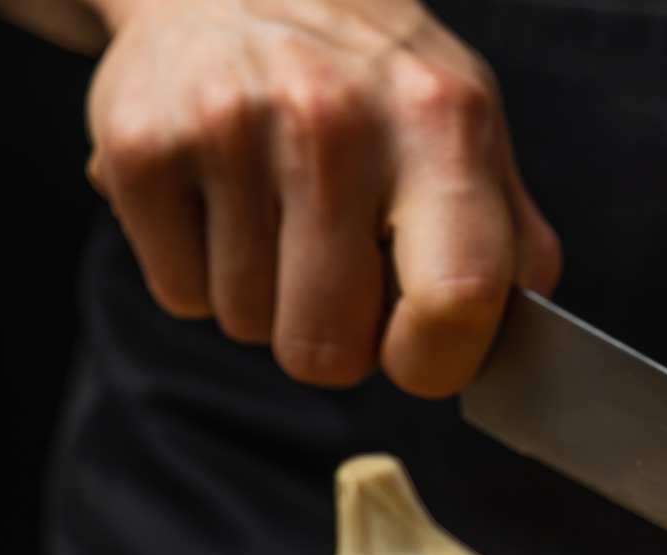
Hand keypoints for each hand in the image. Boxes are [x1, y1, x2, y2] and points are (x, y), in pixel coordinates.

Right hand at [84, 0, 559, 395]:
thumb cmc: (376, 81)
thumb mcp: (471, 131)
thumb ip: (512, 242)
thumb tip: (525, 349)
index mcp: (441, 123)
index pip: (457, 298)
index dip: (436, 361)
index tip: (418, 354)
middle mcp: (335, 119)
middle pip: (327, 346)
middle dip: (336, 342)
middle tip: (340, 279)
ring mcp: (229, 128)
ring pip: (250, 326)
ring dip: (269, 300)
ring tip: (281, 217)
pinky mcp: (141, 148)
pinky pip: (181, 296)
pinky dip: (203, 274)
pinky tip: (227, 203)